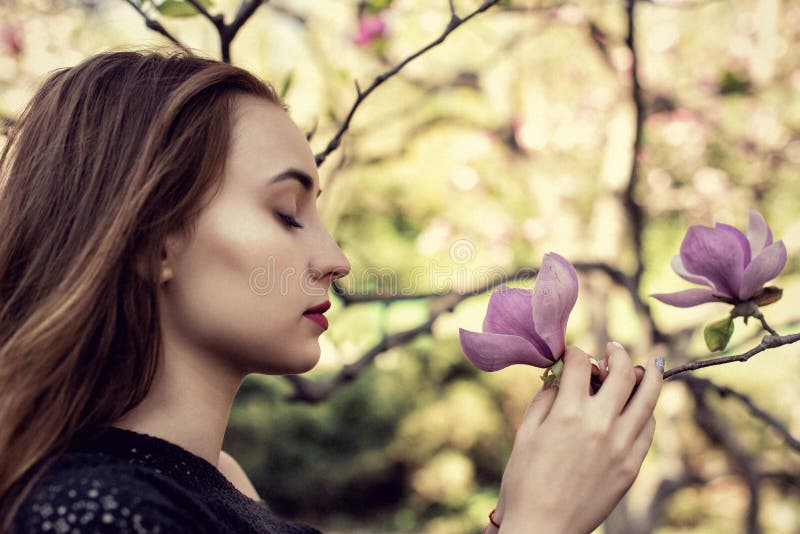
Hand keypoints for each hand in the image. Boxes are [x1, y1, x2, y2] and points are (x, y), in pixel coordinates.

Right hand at [494, 343, 662, 533]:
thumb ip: (544, 400)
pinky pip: (648, 430)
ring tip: (647, 366)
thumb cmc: (524, 482)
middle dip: (617, 353)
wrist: (542, 528)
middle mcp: (600, 424)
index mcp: (568, 413)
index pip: (581, 364)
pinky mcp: (632, 467)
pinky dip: (646, 412)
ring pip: (647, 398)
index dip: (575, 353)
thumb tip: (559, 379)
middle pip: (622, 372)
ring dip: (648, 375)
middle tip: (612, 349)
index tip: (573, 355)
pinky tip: (639, 407)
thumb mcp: (525, 434)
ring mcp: (621, 446)